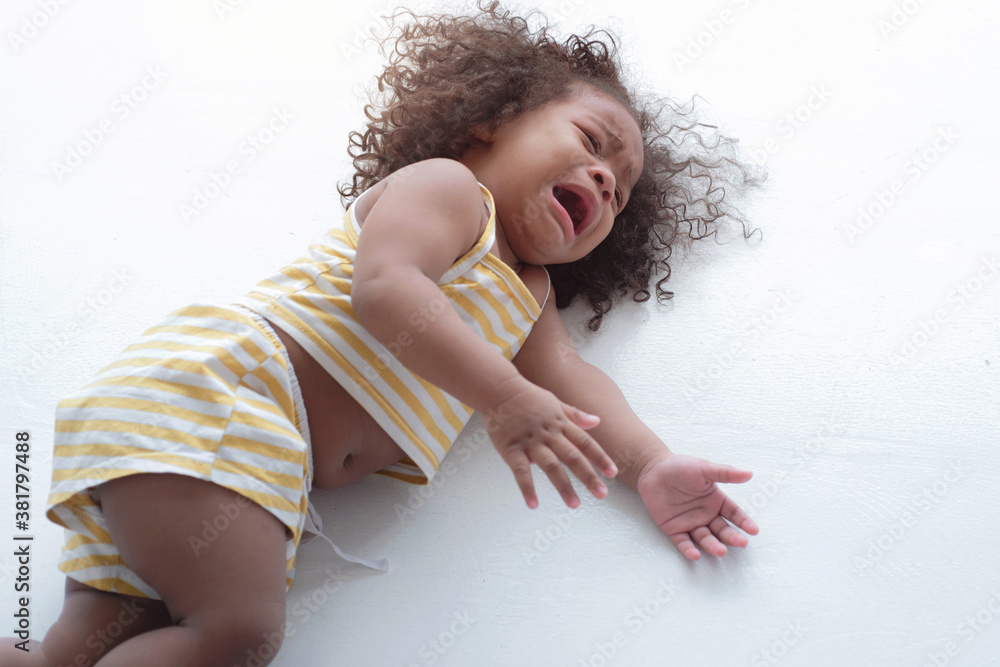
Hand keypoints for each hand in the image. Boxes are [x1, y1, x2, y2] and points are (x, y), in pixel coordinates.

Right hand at [483, 378, 617, 508]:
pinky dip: (527, 488)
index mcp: (560, 423)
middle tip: (601, 494)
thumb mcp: (555, 402)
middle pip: (573, 457)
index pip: (585, 442)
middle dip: (588, 476)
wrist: (498, 389)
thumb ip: (575, 414)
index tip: (613, 472)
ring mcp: (530, 442)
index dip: (600, 457)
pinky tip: (533, 504)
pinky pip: (520, 471)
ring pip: (550, 466)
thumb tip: (596, 421)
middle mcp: (549, 434)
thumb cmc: (527, 396)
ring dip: (564, 486)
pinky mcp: (511, 449)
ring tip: (574, 504)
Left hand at [636, 452, 758, 559]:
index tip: (753, 530)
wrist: (653, 470)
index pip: (734, 514)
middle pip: (722, 530)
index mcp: (716, 501)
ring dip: (713, 546)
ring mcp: (691, 523)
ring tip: (720, 551)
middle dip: (731, 537)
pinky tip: (695, 555)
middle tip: (741, 543)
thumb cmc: (680, 467)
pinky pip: (683, 542)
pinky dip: (689, 549)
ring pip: (705, 539)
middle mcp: (706, 515)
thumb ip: (725, 473)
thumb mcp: (704, 468)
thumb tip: (749, 474)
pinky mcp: (674, 529)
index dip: (744, 522)